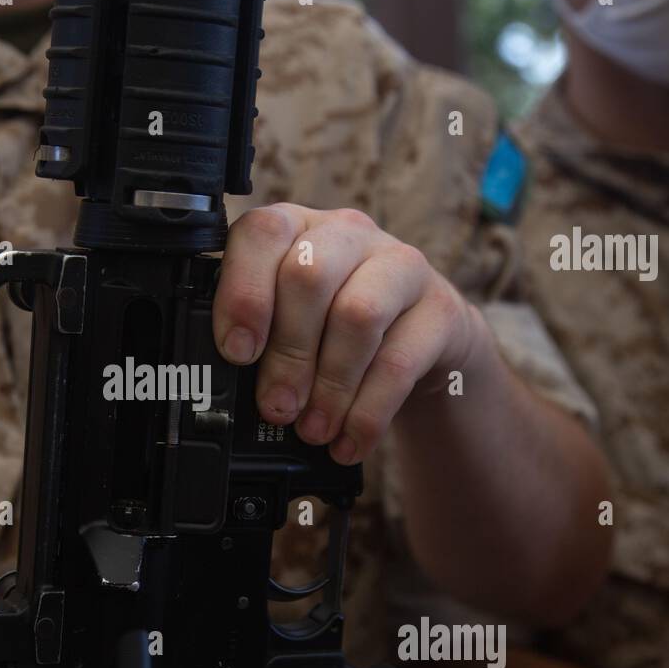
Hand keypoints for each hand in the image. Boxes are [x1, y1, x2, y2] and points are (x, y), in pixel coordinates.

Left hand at [212, 204, 486, 464]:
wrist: (421, 338)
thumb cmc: (334, 326)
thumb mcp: (288, 320)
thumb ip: (257, 336)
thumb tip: (228, 384)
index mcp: (295, 227)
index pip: (262, 234)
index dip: (244, 294)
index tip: (237, 352)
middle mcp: (347, 234)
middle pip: (309, 276)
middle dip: (287, 354)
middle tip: (276, 407)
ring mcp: (399, 264)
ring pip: (358, 315)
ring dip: (330, 386)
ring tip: (313, 430)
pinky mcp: (440, 308)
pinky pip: (400, 361)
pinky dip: (368, 412)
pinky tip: (351, 440)